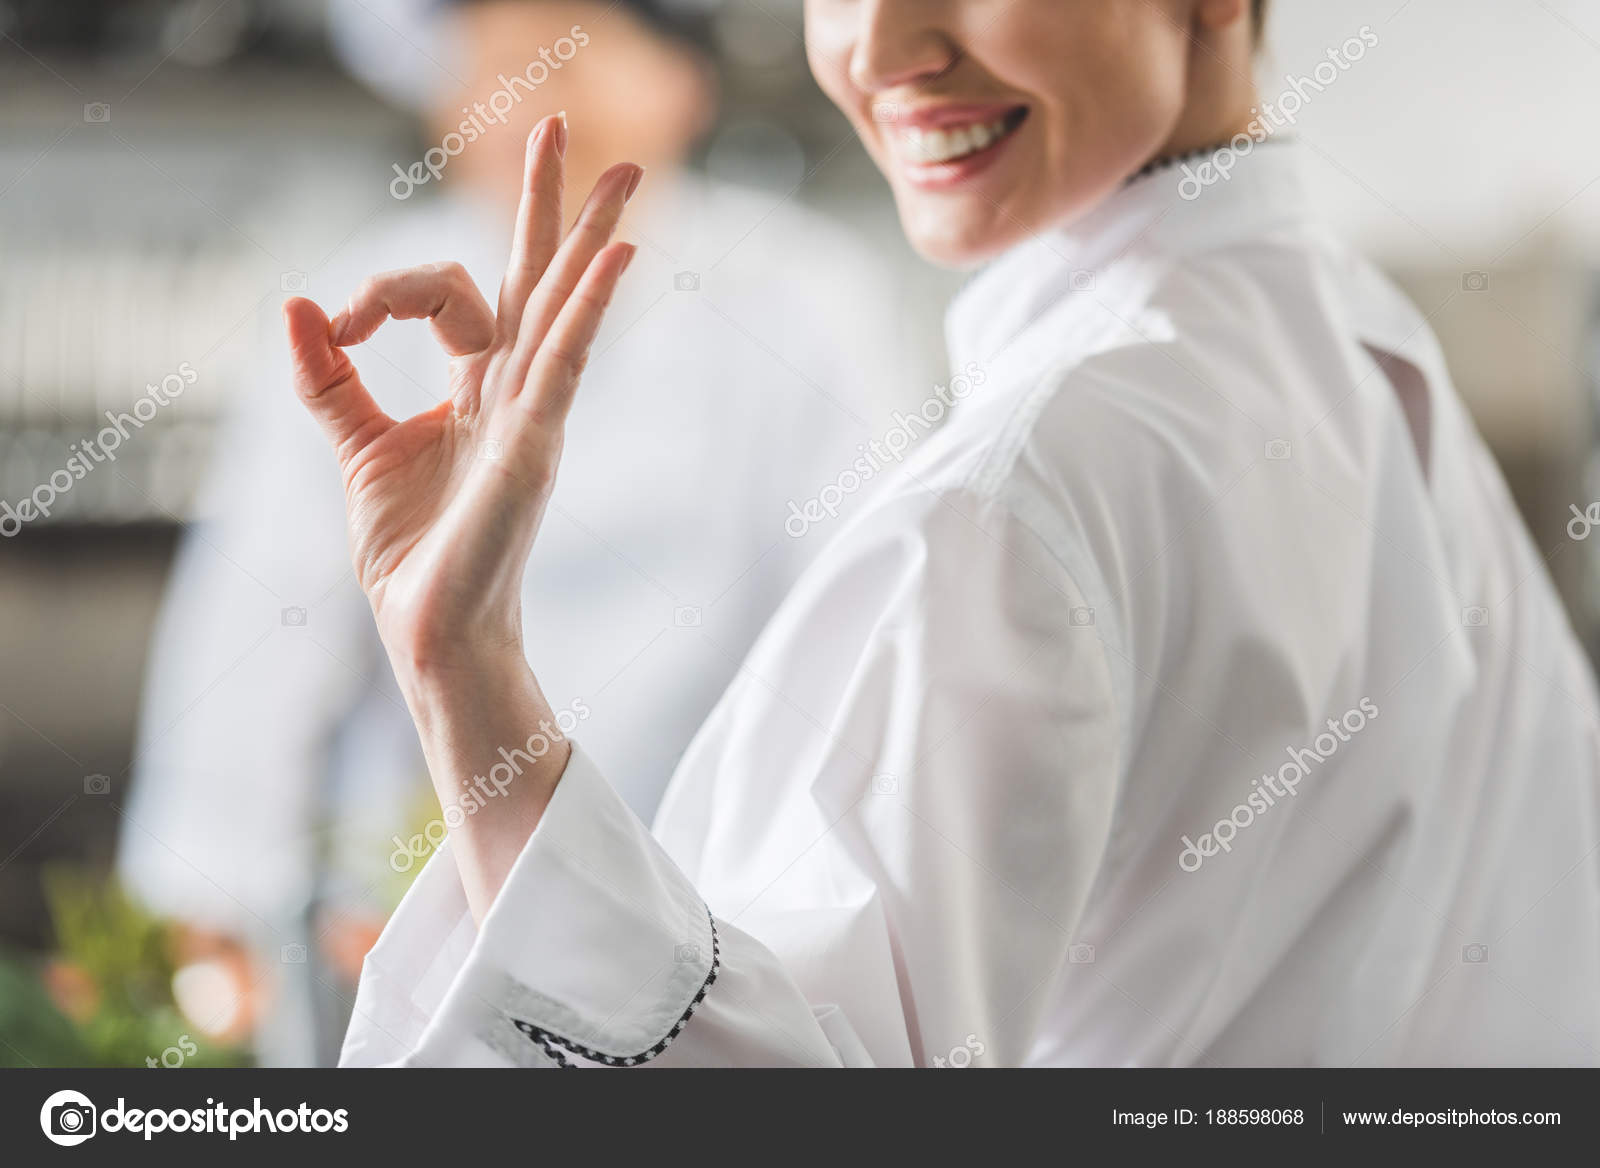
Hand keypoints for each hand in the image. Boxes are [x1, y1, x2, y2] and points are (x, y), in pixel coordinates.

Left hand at [283, 114, 641, 675]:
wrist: (429, 626)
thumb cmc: (411, 550)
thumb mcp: (356, 446)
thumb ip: (330, 376)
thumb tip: (295, 301)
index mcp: (480, 387)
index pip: (446, 294)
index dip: (384, 288)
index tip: (335, 321)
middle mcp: (517, 391)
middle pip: (538, 277)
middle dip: (553, 204)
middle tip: (569, 128)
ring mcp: (534, 415)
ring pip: (562, 306)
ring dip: (592, 235)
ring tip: (627, 171)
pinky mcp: (535, 445)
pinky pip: (565, 363)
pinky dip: (587, 310)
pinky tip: (616, 259)